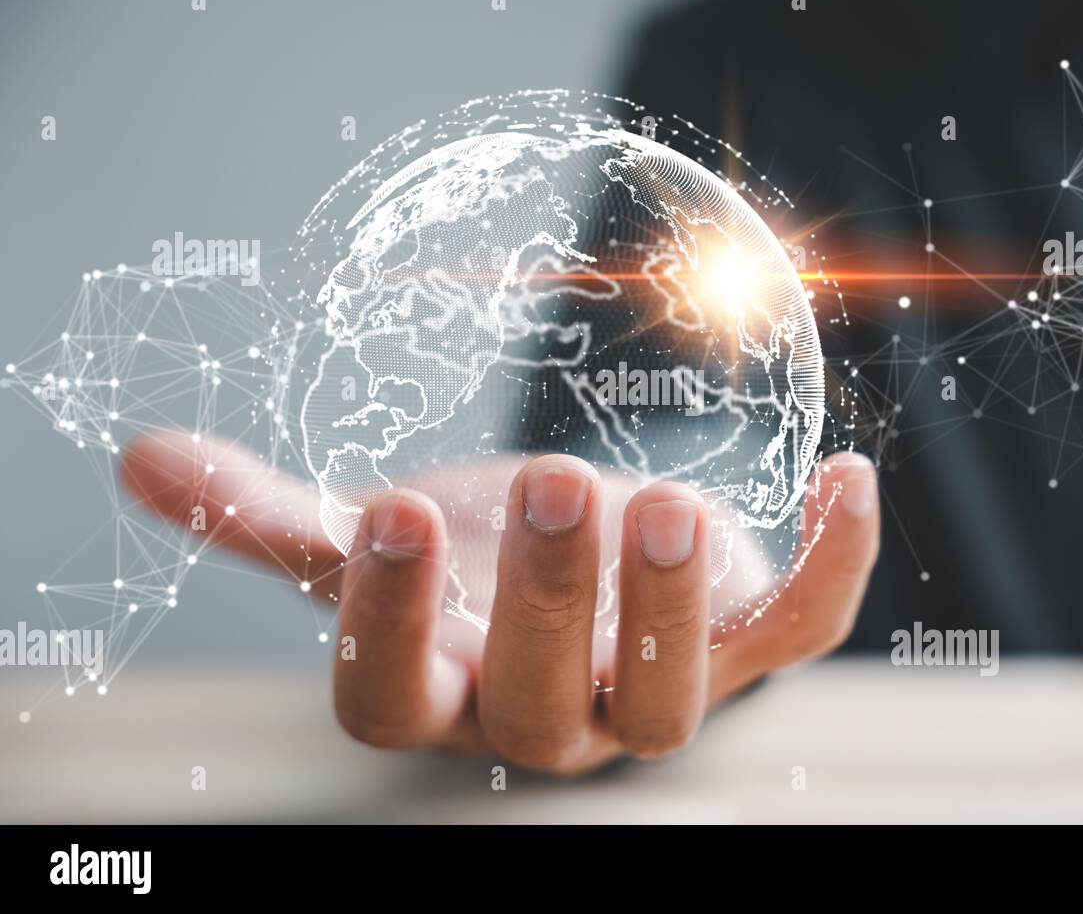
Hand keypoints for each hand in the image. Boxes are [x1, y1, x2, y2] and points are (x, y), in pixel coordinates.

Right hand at [122, 431, 879, 774]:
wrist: (586, 567)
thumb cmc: (473, 562)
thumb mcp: (375, 538)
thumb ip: (267, 512)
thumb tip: (147, 461)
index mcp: (440, 688)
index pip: (388, 698)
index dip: (383, 623)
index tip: (387, 513)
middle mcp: (543, 713)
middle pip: (534, 700)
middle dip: (542, 600)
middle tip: (548, 483)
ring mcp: (650, 690)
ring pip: (667, 697)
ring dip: (669, 604)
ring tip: (662, 498)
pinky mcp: (742, 650)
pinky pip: (799, 629)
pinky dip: (831, 564)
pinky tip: (843, 477)